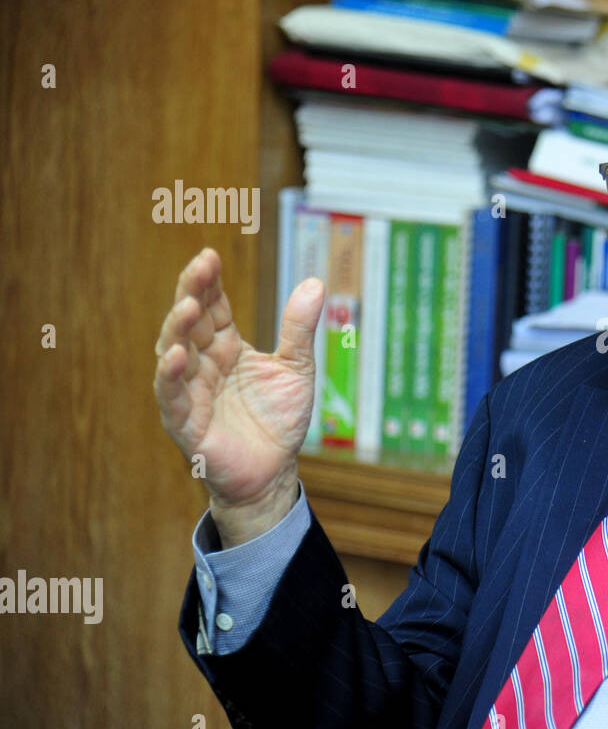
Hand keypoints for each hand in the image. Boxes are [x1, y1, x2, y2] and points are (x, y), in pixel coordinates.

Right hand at [153, 248, 324, 544]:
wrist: (275, 472)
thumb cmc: (279, 420)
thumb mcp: (296, 368)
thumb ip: (299, 328)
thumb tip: (316, 282)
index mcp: (226, 347)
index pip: (213, 307)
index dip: (209, 282)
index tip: (210, 256)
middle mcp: (203, 364)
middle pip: (191, 322)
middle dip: (192, 293)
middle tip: (200, 267)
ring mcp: (190, 391)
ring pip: (174, 352)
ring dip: (178, 329)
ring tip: (188, 306)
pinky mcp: (186, 422)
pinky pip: (172, 396)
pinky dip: (170, 376)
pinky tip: (176, 356)